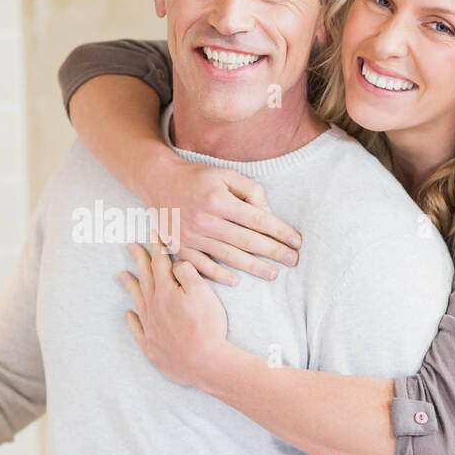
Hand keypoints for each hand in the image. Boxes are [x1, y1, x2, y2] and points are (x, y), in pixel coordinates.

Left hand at [119, 227, 229, 389]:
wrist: (204, 363)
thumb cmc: (206, 326)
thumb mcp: (203, 293)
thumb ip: (188, 273)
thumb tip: (176, 263)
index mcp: (166, 292)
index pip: (159, 263)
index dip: (156, 246)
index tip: (152, 232)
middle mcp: (153, 307)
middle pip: (144, 278)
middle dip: (138, 259)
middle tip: (129, 245)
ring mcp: (151, 328)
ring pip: (137, 301)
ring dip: (130, 286)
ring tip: (121, 275)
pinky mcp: (152, 347)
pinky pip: (137, 329)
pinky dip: (132, 320)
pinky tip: (128, 314)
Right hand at [143, 158, 301, 285]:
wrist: (158, 181)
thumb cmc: (196, 177)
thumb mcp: (225, 174)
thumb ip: (250, 191)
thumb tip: (267, 214)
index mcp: (219, 200)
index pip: (258, 220)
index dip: (280, 232)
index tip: (296, 241)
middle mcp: (205, 220)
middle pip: (247, 241)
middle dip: (273, 252)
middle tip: (293, 261)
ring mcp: (191, 236)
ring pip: (228, 256)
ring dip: (253, 267)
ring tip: (272, 274)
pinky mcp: (180, 246)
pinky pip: (202, 265)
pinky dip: (219, 274)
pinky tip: (236, 280)